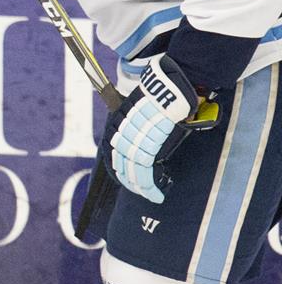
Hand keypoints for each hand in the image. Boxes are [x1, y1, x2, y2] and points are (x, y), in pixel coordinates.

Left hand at [106, 55, 209, 203]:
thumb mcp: (143, 109)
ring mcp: (131, 141)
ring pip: (132, 171)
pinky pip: (144, 173)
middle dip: (129, 181)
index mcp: (115, 124)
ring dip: (141, 187)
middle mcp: (119, 134)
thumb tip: (145, 137)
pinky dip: (149, 187)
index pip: (110, 153)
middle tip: (140, 191)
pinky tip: (156, 195)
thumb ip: (139, 124)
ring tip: (151, 196)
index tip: (125, 178)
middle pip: (120, 164)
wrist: (173, 88)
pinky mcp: (147, 147)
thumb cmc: (162, 96)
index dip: (118, 169)